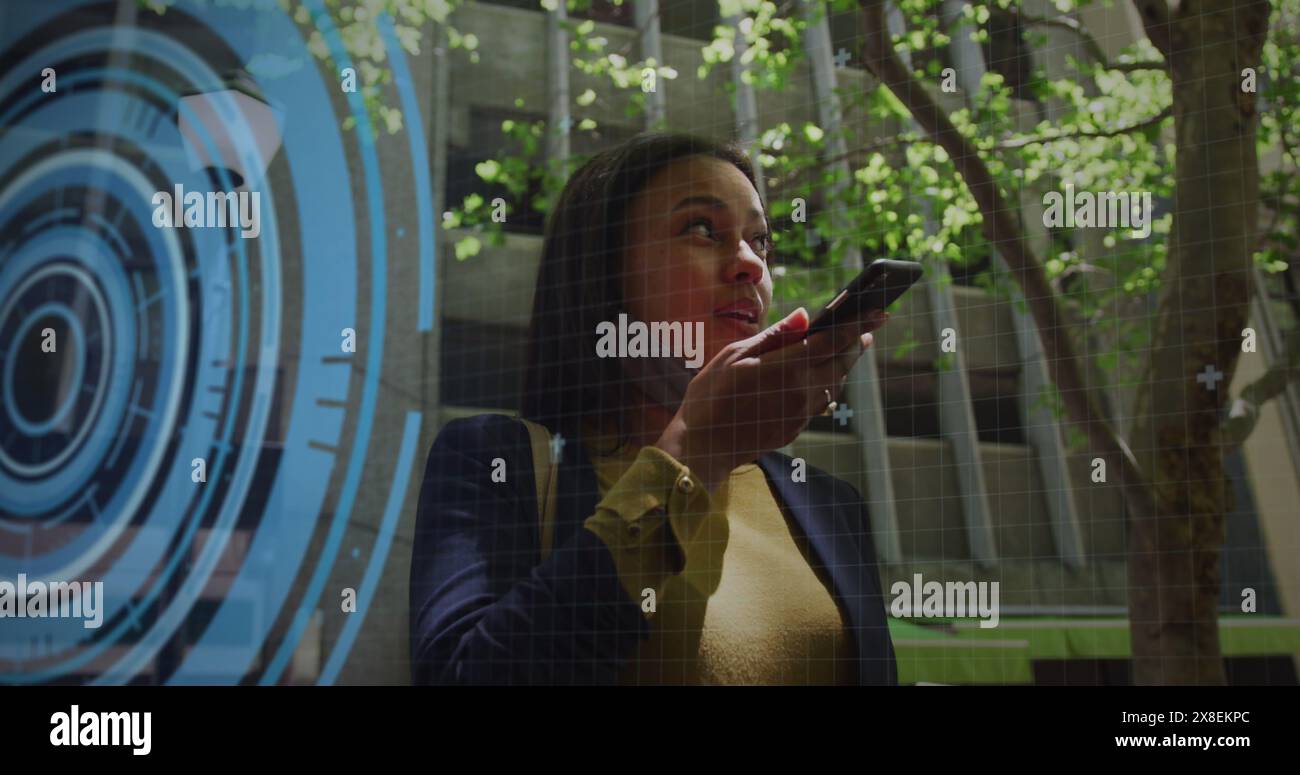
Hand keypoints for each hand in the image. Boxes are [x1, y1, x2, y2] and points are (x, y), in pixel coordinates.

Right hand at [653, 306, 888, 491]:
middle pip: (843, 362)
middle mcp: (802, 391)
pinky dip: (828, 382)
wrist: (704, 446)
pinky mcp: (797, 427)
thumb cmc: (711, 396)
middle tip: (867, 326)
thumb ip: (775, 335)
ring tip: (846, 346)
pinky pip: (821, 400)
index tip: (878, 311)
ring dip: (844, 363)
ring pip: (836, 383)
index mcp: (786, 368)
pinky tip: (821, 374)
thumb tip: (805, 317)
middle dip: (856, 342)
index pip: (833, 340)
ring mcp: (802, 413)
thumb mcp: (735, 355)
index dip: (858, 323)